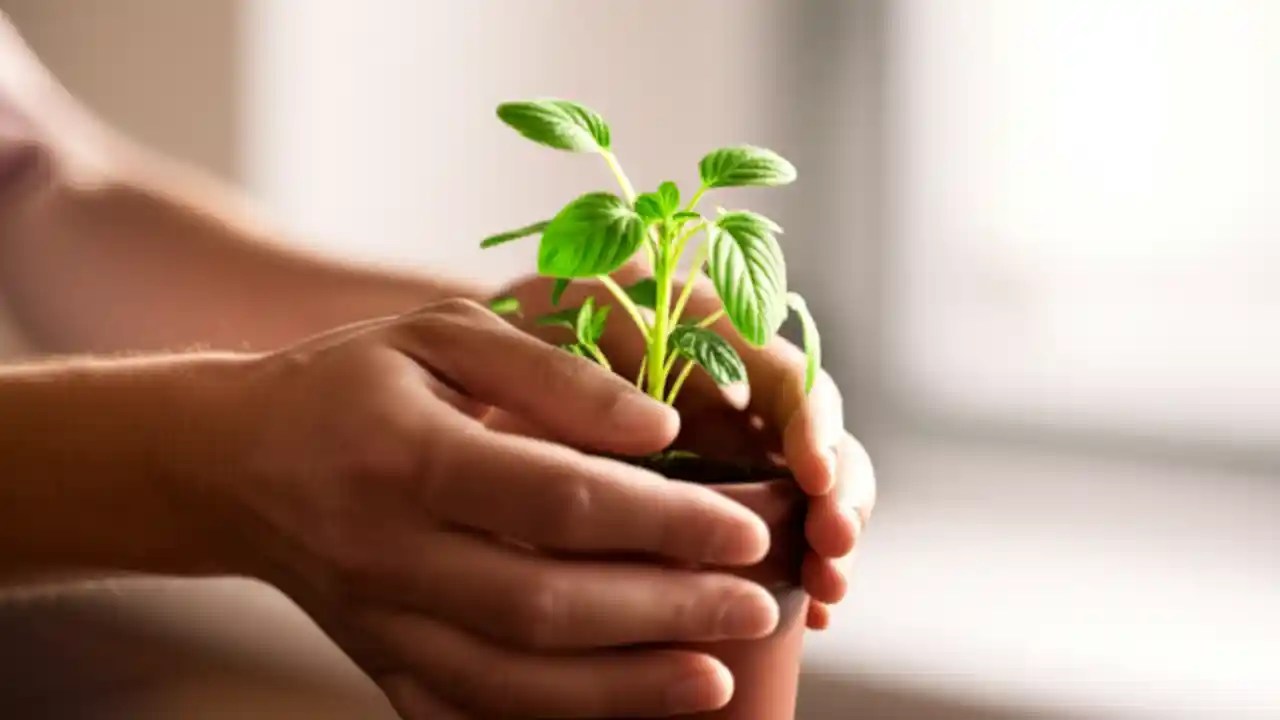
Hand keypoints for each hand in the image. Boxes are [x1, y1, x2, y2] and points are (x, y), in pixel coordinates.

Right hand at [207, 299, 782, 717]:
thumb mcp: (442, 335)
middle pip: (547, 605)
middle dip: (666, 611)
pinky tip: (620, 716)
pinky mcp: (378, 662)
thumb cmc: (352, 383)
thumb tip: (660, 425)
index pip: (560, 500)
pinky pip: (465, 714)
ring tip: (715, 677)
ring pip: (511, 680)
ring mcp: (380, 622)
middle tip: (757, 601)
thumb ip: (551, 375)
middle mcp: (390, 552)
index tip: (746, 526)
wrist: (234, 462)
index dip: (665, 519)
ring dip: (623, 689)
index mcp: (409, 456)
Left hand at [498, 272, 876, 629]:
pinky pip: (766, 534)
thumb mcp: (537, 334)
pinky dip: (794, 572)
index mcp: (710, 337)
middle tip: (833, 550)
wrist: (486, 370)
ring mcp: (724, 448)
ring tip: (829, 594)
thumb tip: (663, 427)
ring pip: (803, 494)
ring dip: (827, 543)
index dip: (815, 424)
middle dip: (839, 494)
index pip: (789, 376)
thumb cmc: (511, 337)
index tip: (815, 478)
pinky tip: (811, 618)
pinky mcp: (707, 498)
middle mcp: (733, 391)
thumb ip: (586, 367)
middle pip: (815, 438)